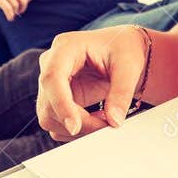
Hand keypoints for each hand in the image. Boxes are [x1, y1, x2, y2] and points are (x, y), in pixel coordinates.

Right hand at [37, 26, 146, 141]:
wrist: (122, 53)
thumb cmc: (122, 49)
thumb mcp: (129, 66)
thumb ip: (122, 92)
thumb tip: (114, 120)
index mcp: (66, 47)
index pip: (52, 78)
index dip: (61, 104)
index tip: (75, 126)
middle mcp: (51, 64)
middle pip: (48, 103)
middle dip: (77, 121)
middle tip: (106, 123)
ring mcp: (51, 84)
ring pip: (49, 117)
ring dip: (77, 127)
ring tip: (104, 118)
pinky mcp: (55, 99)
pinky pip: (56, 123)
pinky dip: (76, 129)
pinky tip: (95, 118)